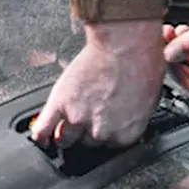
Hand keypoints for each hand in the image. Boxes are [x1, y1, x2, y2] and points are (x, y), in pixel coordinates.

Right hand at [28, 19, 165, 148]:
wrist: (126, 42)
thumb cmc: (142, 62)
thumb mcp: (148, 100)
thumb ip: (132, 118)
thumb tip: (125, 119)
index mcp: (127, 134)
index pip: (111, 146)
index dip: (106, 134)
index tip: (104, 127)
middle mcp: (102, 132)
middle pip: (89, 142)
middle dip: (88, 129)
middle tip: (89, 113)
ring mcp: (79, 119)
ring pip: (66, 139)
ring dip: (66, 132)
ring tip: (66, 123)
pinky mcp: (61, 104)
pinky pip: (43, 128)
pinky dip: (40, 134)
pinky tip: (41, 136)